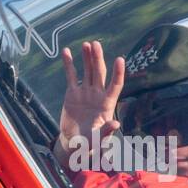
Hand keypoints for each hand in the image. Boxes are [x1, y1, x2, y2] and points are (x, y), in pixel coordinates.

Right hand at [55, 41, 124, 168]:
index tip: (120, 59)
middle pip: (100, 73)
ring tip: (87, 44)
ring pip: (88, 71)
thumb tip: (116, 124)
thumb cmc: (90, 142)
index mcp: (107, 104)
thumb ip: (107, 131)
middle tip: (95, 45)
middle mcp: (98, 94)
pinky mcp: (72, 93)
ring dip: (87, 58)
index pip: (115, 85)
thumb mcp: (99, 139)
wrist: (75, 142)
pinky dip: (69, 64)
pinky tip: (67, 52)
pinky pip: (71, 76)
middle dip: (98, 59)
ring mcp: (85, 92)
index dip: (118, 73)